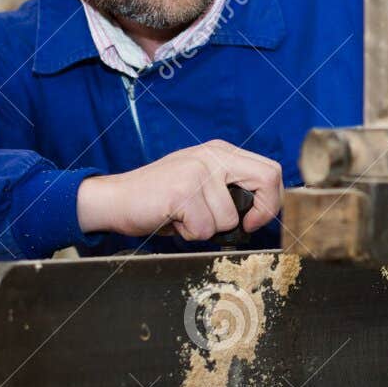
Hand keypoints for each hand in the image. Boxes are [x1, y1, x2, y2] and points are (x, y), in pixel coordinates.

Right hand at [77, 140, 282, 241]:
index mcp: (220, 152)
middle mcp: (212, 156)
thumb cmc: (161, 198)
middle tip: (242, 228)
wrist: (117, 198)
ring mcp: (197, 171)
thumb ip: (229, 189)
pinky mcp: (183, 191)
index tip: (254, 219)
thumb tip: (261, 212)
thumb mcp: (201, 182)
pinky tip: (175, 220)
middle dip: (260, 213)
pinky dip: (191, 234)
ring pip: (229, 218)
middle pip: (267, 179)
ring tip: (186, 218)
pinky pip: (205, 229)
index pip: (270, 170)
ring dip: (209, 229)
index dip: (270, 200)